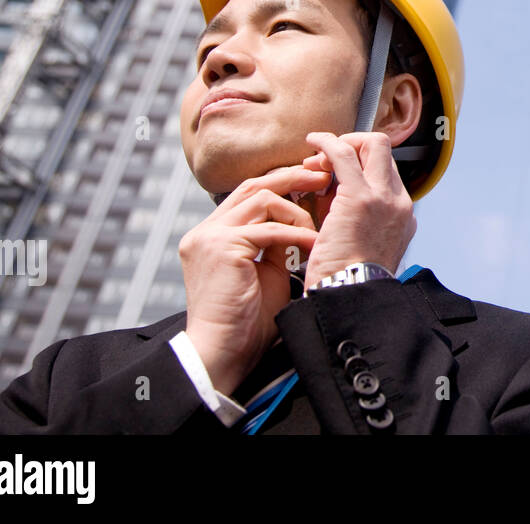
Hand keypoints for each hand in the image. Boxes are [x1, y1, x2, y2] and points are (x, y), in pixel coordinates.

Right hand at [179, 166, 328, 394]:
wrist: (224, 352)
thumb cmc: (248, 320)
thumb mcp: (266, 269)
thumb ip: (277, 242)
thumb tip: (301, 218)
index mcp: (211, 234)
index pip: (249, 193)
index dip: (282, 184)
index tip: (314, 183)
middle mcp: (205, 230)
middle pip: (253, 186)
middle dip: (292, 178)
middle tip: (324, 178)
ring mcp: (209, 236)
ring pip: (262, 199)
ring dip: (296, 213)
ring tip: (315, 234)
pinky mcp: (220, 247)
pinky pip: (269, 229)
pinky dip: (296, 235)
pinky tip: (314, 245)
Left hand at [300, 131, 416, 291]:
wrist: (349, 296)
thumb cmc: (347, 280)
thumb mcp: (363, 247)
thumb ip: (356, 219)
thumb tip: (333, 197)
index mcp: (402, 216)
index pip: (386, 173)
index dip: (359, 166)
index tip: (334, 176)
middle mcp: (399, 202)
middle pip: (384, 151)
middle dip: (354, 146)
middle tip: (326, 161)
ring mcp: (383, 197)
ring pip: (371, 144)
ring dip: (341, 143)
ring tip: (316, 156)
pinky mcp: (360, 197)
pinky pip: (343, 153)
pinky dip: (326, 142)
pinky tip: (312, 142)